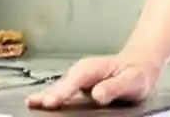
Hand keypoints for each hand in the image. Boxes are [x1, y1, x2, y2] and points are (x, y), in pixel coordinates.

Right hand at [26, 53, 159, 109]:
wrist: (139, 65)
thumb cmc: (136, 73)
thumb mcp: (131, 81)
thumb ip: (114, 87)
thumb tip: (98, 93)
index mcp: (93, 69)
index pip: (75, 81)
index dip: (62, 92)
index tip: (51, 101)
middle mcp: (81, 72)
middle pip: (61, 85)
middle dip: (48, 95)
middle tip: (33, 105)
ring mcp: (76, 79)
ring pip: (57, 88)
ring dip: (44, 96)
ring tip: (30, 105)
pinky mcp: (75, 87)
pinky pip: (59, 93)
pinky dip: (48, 98)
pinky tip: (36, 104)